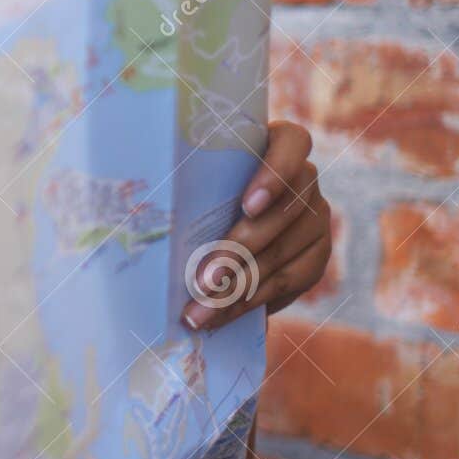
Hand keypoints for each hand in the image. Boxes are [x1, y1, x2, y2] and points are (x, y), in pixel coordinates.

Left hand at [181, 120, 331, 331]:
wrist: (228, 229)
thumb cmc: (199, 189)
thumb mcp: (196, 179)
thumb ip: (188, 184)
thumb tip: (140, 207)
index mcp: (277, 144)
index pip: (293, 144)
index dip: (274, 174)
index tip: (246, 206)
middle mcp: (304, 178)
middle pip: (283, 212)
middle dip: (239, 250)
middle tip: (202, 280)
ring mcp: (316, 217)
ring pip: (282, 254)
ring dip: (237, 287)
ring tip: (200, 310)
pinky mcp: (317, 255)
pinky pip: (288, 283)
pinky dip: (249, 302)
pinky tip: (220, 315)